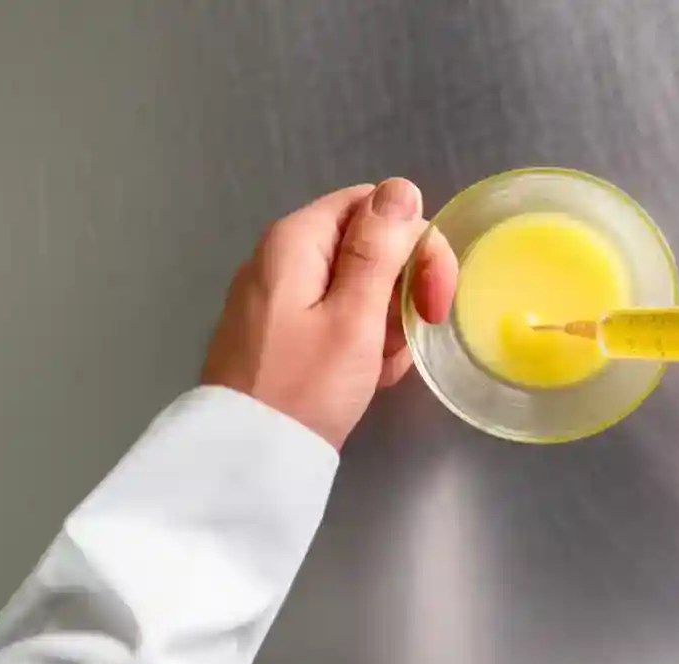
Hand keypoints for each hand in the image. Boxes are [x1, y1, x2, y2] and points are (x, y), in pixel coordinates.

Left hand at [201, 178, 457, 447]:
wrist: (247, 460)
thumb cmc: (304, 388)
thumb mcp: (354, 317)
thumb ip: (379, 249)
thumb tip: (401, 188)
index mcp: (298, 240)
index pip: (377, 206)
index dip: (415, 243)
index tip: (431, 297)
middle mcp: (284, 257)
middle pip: (369, 246)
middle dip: (402, 290)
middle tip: (410, 336)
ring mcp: (281, 296)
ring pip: (360, 288)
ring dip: (386, 324)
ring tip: (380, 367)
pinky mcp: (283, 332)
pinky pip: (339, 319)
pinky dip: (362, 344)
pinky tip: (365, 378)